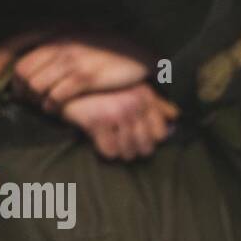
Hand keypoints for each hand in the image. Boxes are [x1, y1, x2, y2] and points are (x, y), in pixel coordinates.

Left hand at [0, 31, 153, 112]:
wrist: (140, 53)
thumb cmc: (110, 48)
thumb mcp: (80, 38)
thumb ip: (57, 45)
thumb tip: (35, 62)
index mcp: (56, 32)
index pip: (16, 42)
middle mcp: (60, 44)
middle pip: (23, 70)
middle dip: (19, 88)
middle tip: (25, 99)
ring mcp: (72, 61)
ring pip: (36, 85)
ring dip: (35, 99)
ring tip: (42, 105)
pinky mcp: (85, 78)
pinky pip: (56, 95)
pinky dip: (51, 105)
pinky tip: (55, 109)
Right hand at [61, 83, 178, 160]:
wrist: (65, 87)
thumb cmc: (101, 92)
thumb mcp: (132, 90)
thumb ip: (157, 104)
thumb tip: (176, 116)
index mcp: (145, 96)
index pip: (160, 135)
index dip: (148, 140)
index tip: (135, 135)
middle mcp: (134, 103)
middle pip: (145, 148)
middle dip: (133, 150)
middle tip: (120, 140)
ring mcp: (117, 112)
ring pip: (128, 153)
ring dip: (118, 151)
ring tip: (110, 138)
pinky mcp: (99, 121)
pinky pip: (110, 152)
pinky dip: (104, 149)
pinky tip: (98, 137)